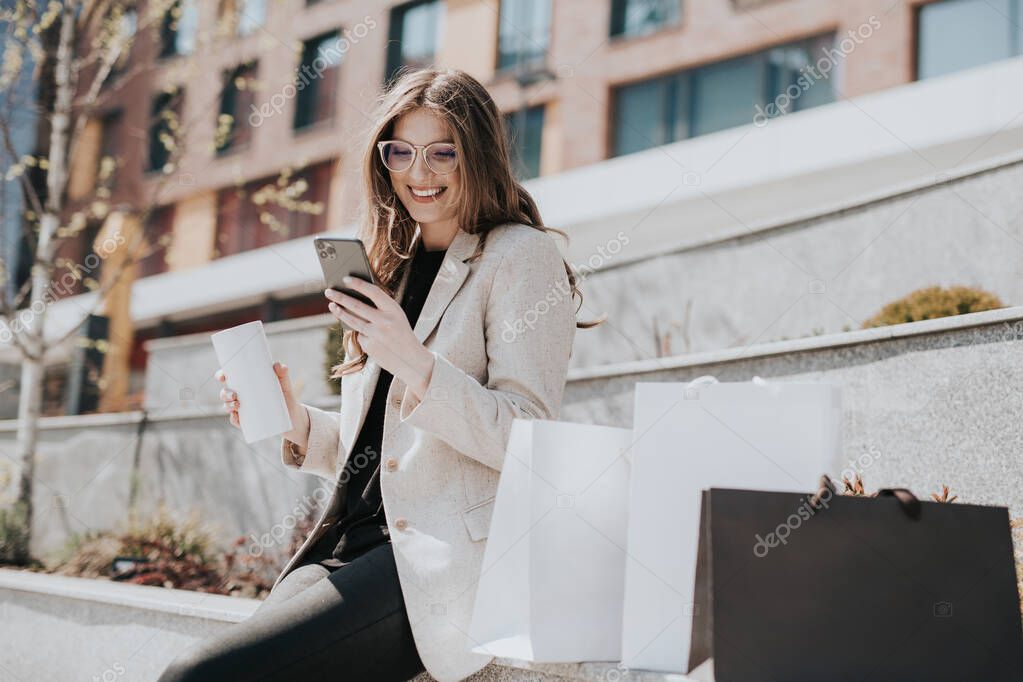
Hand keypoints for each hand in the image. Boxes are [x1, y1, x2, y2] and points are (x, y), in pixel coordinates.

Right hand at [215, 361, 310, 446]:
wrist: (293, 417)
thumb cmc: (286, 397)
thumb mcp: (285, 385)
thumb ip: (283, 374)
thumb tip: (278, 365)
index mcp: (247, 384)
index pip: (229, 378)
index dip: (222, 375)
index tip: (222, 377)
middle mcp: (242, 396)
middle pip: (225, 393)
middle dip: (225, 394)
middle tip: (234, 395)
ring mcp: (244, 409)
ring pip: (228, 406)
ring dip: (227, 406)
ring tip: (237, 405)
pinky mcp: (248, 421)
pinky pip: (236, 421)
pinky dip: (234, 419)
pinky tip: (236, 417)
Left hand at [325, 278, 434, 396]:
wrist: (412, 360)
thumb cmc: (402, 334)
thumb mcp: (397, 317)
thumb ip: (381, 308)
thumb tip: (355, 299)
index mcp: (394, 310)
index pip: (373, 292)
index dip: (358, 284)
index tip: (346, 279)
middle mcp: (384, 321)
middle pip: (357, 306)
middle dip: (340, 297)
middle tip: (328, 291)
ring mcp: (376, 334)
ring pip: (352, 320)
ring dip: (339, 311)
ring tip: (331, 305)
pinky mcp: (369, 346)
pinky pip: (359, 334)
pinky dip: (360, 332)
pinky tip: (367, 334)